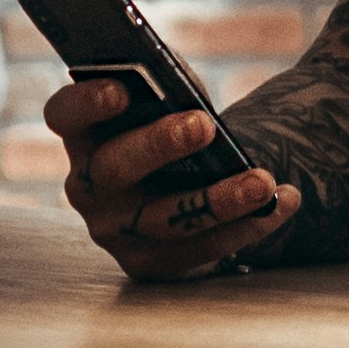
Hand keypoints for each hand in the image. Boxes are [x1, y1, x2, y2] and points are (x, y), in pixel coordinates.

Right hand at [45, 76, 299, 283]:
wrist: (197, 175)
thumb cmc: (177, 121)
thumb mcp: (170, 97)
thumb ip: (170, 85)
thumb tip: (182, 85)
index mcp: (84, 131)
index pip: (65, 113)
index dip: (86, 102)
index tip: (120, 89)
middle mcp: (87, 184)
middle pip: (113, 167)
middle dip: (158, 145)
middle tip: (203, 124)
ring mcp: (113, 228)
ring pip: (162, 219)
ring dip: (217, 200)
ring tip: (263, 181)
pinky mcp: (147, 262)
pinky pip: (196, 250)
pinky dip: (246, 226)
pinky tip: (284, 201)